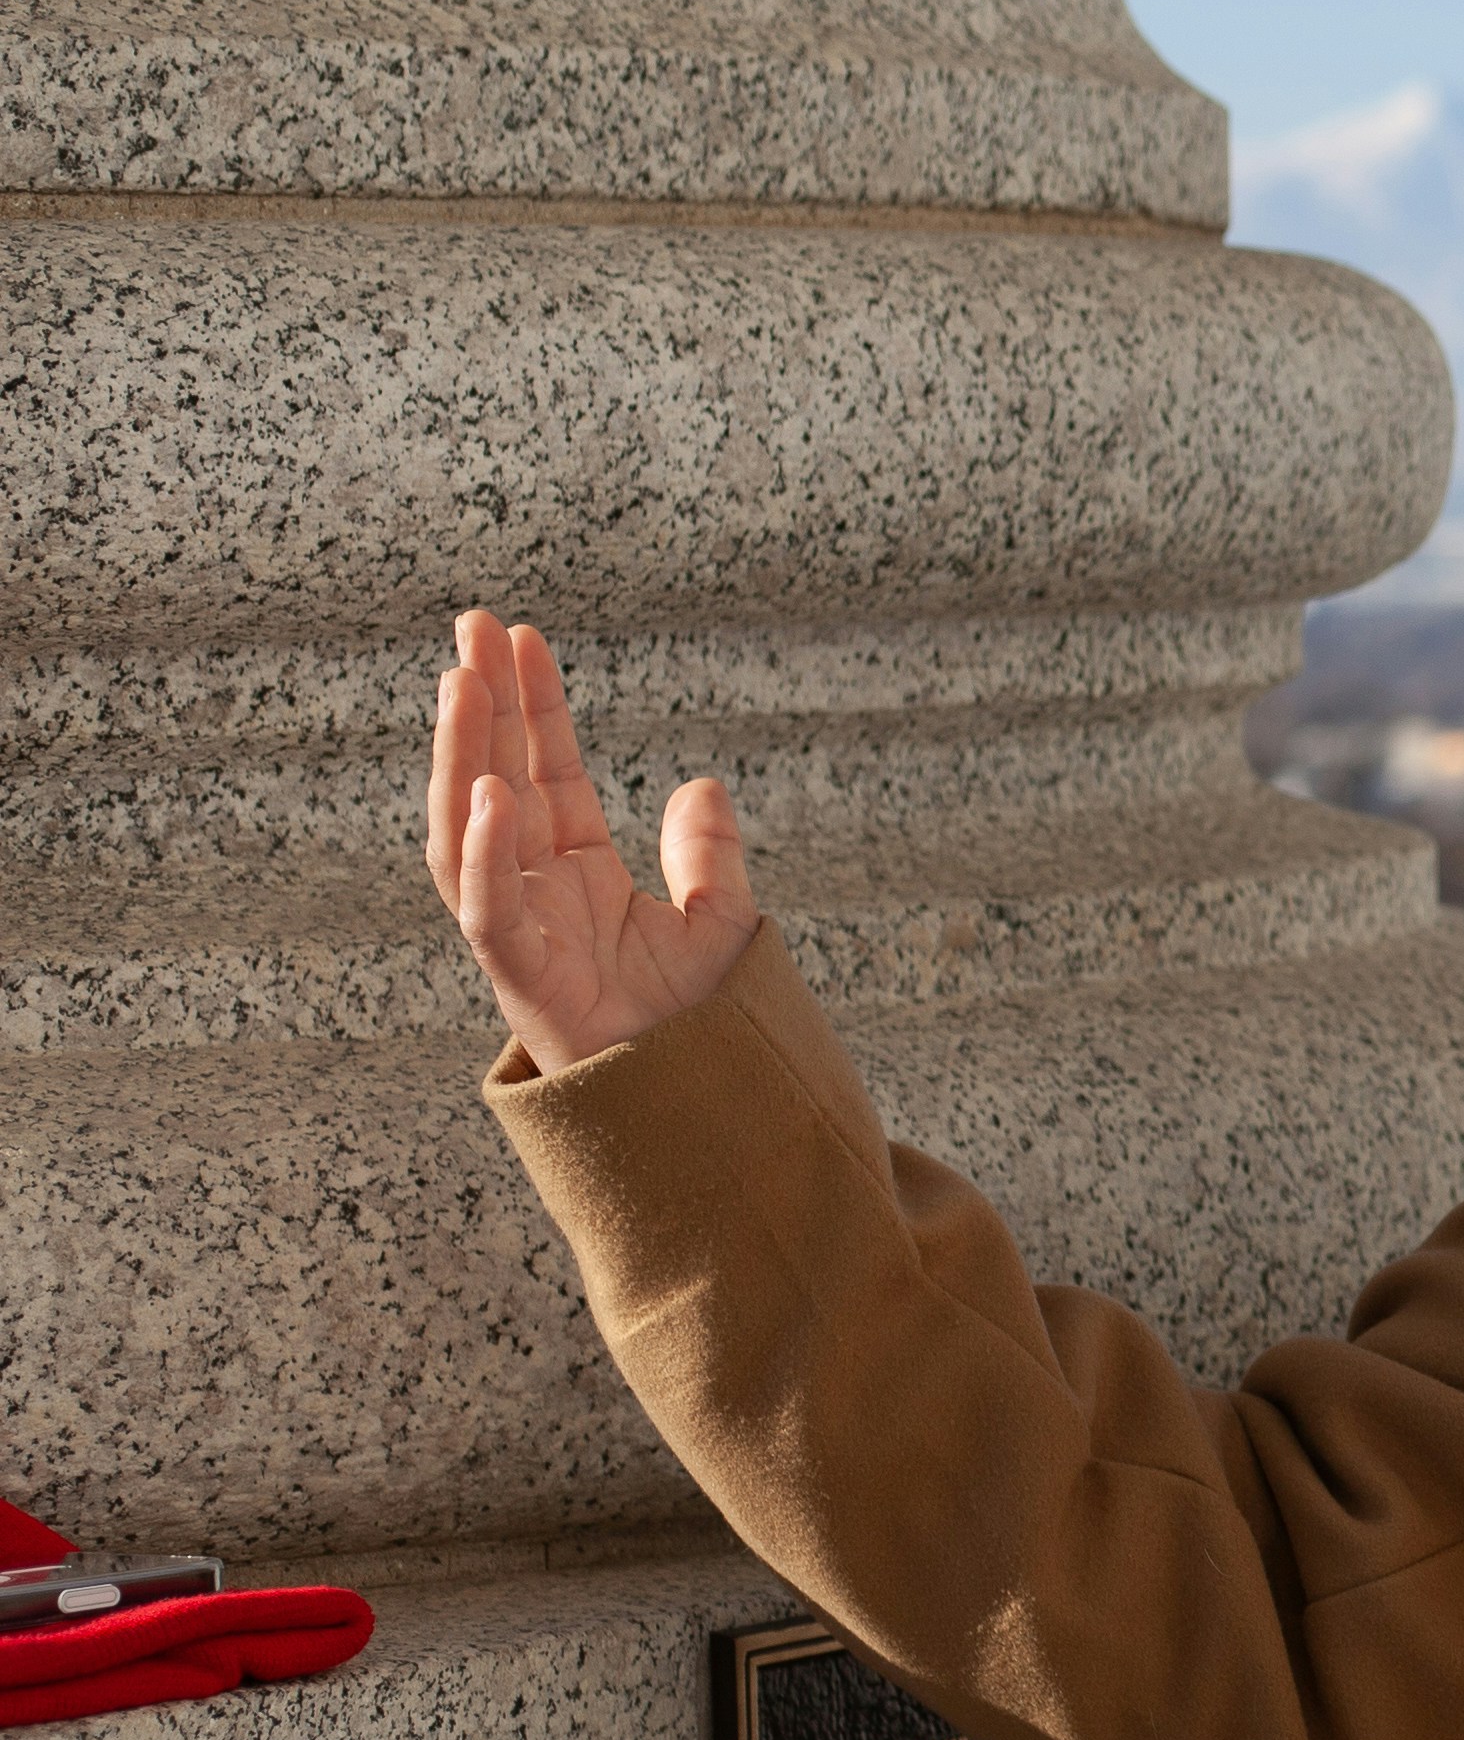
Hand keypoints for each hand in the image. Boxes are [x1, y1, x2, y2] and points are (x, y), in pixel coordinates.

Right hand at [424, 613, 757, 1069]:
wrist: (718, 1113)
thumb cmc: (710, 1033)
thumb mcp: (723, 925)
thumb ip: (707, 859)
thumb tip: (700, 785)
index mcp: (579, 877)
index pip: (546, 772)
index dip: (535, 706)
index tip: (522, 635)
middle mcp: (539, 898)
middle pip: (497, 783)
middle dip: (484, 707)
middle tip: (472, 625)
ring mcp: (525, 938)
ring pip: (471, 835)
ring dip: (464, 759)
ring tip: (465, 682)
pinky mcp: (526, 984)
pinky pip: (491, 914)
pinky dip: (486, 857)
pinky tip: (490, 793)